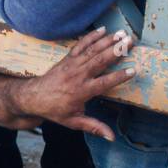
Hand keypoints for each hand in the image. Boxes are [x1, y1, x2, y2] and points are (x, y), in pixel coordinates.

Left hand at [0, 28, 137, 138]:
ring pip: (92, 50)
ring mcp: (72, 65)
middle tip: (131, 42)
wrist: (33, 97)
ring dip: (108, 41)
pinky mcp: (67, 59)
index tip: (133, 70)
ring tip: (122, 33)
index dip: (119, 76)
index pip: (104, 82)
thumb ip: (93, 127)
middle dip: (116, 50)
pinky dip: (91, 37)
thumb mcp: (73, 122)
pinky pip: (81, 45)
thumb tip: (111, 137)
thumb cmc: (55, 110)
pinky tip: (102, 30)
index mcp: (82, 91)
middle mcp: (78, 76)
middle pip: (100, 61)